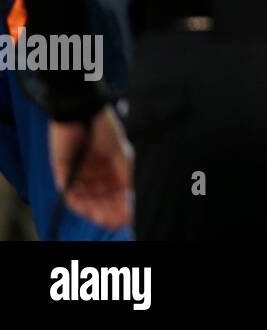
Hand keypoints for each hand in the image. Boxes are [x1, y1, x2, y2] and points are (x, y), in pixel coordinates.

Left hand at [49, 107, 131, 229]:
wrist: (80, 111)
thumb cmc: (104, 129)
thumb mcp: (122, 152)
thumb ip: (127, 175)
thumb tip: (136, 197)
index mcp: (111, 167)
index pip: (117, 192)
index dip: (123, 205)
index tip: (129, 216)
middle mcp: (95, 172)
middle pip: (102, 198)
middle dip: (109, 211)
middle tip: (114, 221)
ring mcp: (79, 172)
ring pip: (87, 198)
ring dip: (95, 210)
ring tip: (102, 218)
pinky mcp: (62, 171)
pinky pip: (69, 191)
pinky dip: (78, 202)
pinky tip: (87, 209)